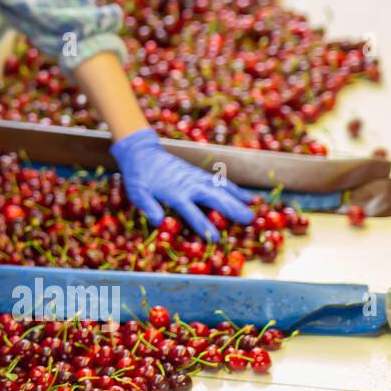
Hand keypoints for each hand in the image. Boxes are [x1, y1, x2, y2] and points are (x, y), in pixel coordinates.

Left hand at [110, 128, 254, 242]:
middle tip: (248, 221)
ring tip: (254, 207)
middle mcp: (189, 184)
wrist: (141, 152)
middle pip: (214, 198)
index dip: (203, 225)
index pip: (191, 211)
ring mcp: (195, 177)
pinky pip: (218, 181)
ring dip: (237, 197)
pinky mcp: (198, 173)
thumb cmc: (138, 176)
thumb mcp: (137, 192)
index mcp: (174, 192)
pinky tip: (245, 195)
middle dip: (231, 209)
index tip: (215, 238)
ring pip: (220, 188)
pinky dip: (233, 188)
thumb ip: (148, 206)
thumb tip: (158, 221)